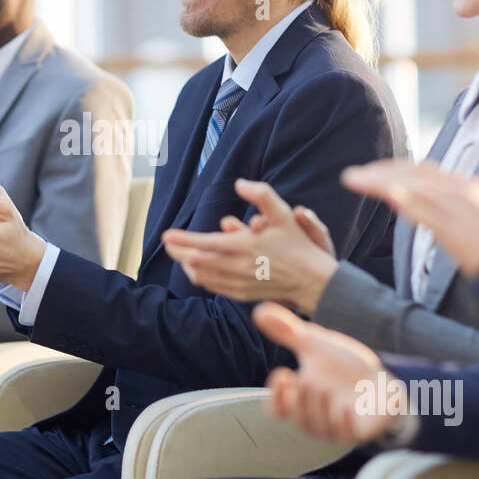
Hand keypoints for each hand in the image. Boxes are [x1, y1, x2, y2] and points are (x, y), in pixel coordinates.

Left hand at [162, 179, 335, 313]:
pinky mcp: (242, 295)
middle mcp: (237, 267)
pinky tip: (199, 271)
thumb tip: (240, 183)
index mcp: (243, 246)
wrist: (311, 281)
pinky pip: (214, 287)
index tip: (167, 235)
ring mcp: (238, 283)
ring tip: (181, 256)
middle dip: (178, 252)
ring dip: (188, 266)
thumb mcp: (283, 213)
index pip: (203, 243)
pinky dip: (202, 278)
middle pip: (196, 261)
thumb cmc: (296, 244)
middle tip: (167, 245)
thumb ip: (262, 194)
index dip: (182, 240)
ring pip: (202, 277)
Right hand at [256, 302, 400, 443]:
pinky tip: (345, 408)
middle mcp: (314, 419)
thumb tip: (259, 312)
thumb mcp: (315, 345)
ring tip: (324, 388)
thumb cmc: (344, 366)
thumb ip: (287, 332)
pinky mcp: (358, 432)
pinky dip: (343, 423)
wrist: (382, 379)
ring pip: (318, 429)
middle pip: (297, 419)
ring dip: (318, 409)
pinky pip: (346, 436)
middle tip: (306, 381)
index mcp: (299, 401)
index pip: (276, 410)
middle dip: (299, 401)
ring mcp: (336, 428)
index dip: (275, 397)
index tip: (283, 374)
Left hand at [341, 159, 478, 276]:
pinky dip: (407, 199)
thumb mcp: (475, 220)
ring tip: (353, 180)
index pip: (423, 171)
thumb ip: (446, 209)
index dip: (394, 168)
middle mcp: (463, 191)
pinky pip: (428, 209)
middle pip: (413, 173)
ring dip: (380, 180)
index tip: (371, 171)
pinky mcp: (458, 226)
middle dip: (380, 172)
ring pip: (413, 185)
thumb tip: (411, 204)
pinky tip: (386, 194)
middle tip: (351, 175)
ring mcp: (460, 207)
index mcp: (467, 187)